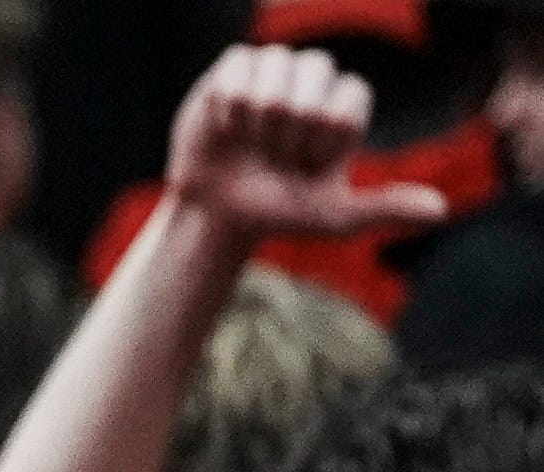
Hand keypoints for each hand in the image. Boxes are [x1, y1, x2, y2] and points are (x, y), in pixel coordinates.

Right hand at [164, 45, 452, 243]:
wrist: (217, 214)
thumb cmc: (278, 212)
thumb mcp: (334, 218)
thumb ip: (384, 208)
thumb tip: (440, 212)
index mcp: (346, 106)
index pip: (345, 106)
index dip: (320, 142)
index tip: (307, 166)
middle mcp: (316, 80)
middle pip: (314, 80)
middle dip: (288, 129)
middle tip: (275, 156)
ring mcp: (277, 69)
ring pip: (278, 68)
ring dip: (258, 118)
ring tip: (250, 141)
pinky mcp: (235, 67)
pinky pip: (239, 70)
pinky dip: (229, 106)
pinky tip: (227, 127)